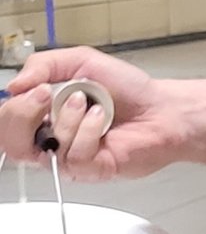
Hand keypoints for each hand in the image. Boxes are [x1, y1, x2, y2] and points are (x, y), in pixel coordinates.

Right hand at [0, 47, 184, 182]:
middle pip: (11, 143)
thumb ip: (42, 65)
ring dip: (67, 118)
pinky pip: (74, 156)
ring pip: (45, 149)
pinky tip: (102, 120)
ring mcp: (70, 157)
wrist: (162, 108)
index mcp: (43, 115)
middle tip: (48, 95)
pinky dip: (88, 131)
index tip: (36, 87)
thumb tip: (14, 85)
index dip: (12, 108)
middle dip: (23, 115)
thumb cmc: (127, 89)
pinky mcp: (91, 171)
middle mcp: (52, 139)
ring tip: (90, 104)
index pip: (6, 122)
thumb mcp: (80, 62)